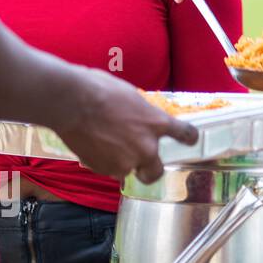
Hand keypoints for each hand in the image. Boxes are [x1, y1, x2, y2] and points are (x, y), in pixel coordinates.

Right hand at [53, 69, 197, 183]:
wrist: (72, 102)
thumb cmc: (100, 91)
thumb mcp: (132, 98)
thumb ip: (141, 115)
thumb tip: (139, 120)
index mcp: (157, 123)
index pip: (186, 134)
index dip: (189, 138)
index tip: (190, 140)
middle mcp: (147, 147)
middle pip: (156, 172)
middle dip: (149, 170)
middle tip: (139, 163)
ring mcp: (126, 162)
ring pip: (127, 170)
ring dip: (119, 162)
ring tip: (103, 144)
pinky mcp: (105, 169)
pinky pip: (107, 170)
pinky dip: (102, 162)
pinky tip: (91, 146)